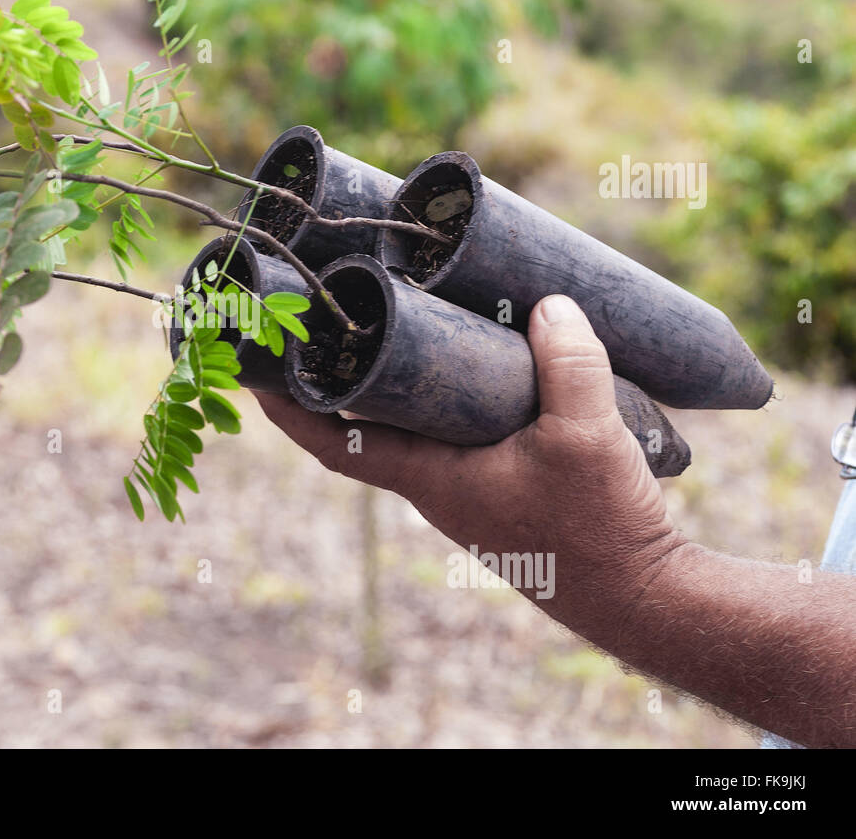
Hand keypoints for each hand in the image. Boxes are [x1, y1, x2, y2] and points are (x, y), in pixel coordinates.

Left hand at [256, 294, 686, 643]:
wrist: (641, 593)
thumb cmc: (600, 528)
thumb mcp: (589, 438)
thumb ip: (571, 366)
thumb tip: (551, 305)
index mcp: (430, 478)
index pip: (334, 442)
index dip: (289, 408)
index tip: (256, 370)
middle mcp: (434, 485)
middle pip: (363, 425)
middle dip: (338, 374)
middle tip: (321, 318)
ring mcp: (465, 487)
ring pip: (409, 427)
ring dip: (391, 383)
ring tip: (385, 322)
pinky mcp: (499, 485)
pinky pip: (450, 433)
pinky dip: (442, 398)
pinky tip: (468, 363)